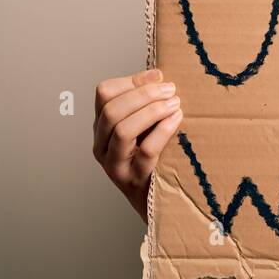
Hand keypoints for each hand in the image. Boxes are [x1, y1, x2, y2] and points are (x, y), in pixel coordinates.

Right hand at [92, 68, 182, 221]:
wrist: (159, 203)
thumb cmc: (155, 159)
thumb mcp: (146, 128)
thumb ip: (146, 104)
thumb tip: (158, 75)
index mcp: (102, 127)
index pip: (104, 94)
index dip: (132, 81)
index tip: (160, 77)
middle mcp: (102, 146)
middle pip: (112, 110)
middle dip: (144, 95)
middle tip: (171, 90)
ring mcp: (115, 166)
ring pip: (123, 130)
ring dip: (151, 111)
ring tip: (175, 103)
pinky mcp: (134, 181)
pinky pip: (146, 151)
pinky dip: (162, 131)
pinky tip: (177, 120)